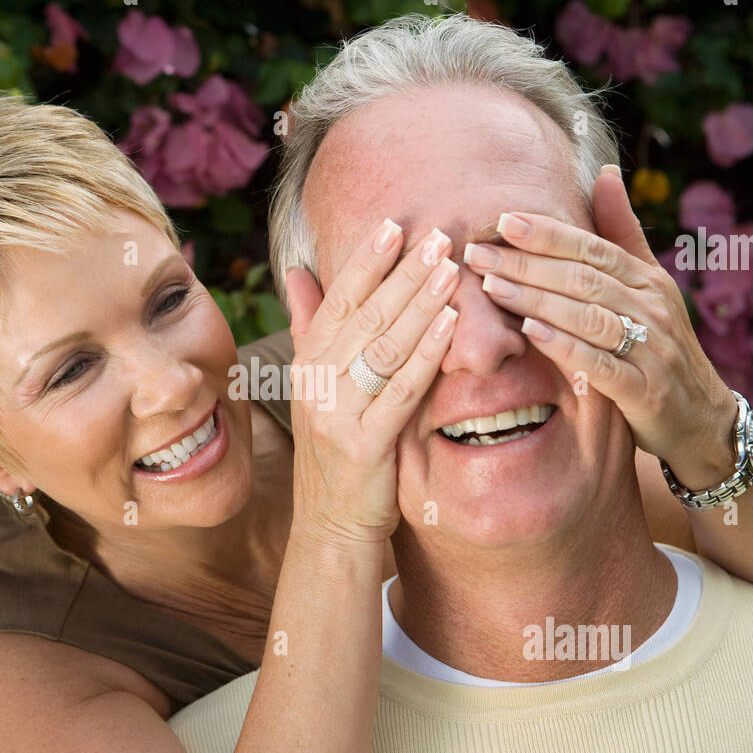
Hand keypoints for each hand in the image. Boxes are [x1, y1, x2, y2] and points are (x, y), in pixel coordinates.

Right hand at [285, 219, 459, 544]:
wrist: (331, 528)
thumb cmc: (336, 455)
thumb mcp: (317, 389)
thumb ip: (311, 329)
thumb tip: (300, 272)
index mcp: (308, 366)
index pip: (337, 301)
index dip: (365, 262)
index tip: (394, 224)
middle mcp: (317, 385)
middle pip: (365, 317)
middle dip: (402, 273)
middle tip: (437, 234)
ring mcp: (337, 416)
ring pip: (384, 347)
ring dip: (419, 304)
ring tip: (450, 267)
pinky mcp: (363, 446)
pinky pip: (401, 391)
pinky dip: (426, 354)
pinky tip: (451, 325)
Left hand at [460, 166, 737, 490]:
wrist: (701, 419)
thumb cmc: (659, 347)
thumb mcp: (648, 287)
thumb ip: (622, 233)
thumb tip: (605, 171)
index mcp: (647, 280)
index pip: (592, 248)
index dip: (549, 233)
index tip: (503, 219)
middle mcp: (651, 308)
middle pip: (583, 278)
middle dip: (528, 263)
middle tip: (477, 253)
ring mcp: (650, 349)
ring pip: (588, 316)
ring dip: (538, 299)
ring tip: (492, 286)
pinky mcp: (644, 391)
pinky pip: (601, 364)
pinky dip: (566, 347)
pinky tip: (531, 334)